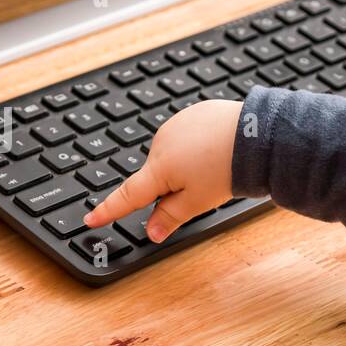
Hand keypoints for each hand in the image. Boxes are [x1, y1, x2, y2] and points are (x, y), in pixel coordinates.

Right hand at [83, 99, 241, 241]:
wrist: (255, 135)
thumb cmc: (228, 168)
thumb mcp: (198, 202)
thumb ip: (170, 217)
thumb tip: (151, 232)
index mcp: (159, 168)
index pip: (127, 196)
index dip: (108, 210)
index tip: (90, 219)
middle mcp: (161, 143)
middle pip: (156, 175)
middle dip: (172, 186)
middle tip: (201, 190)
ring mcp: (177, 124)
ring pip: (174, 156)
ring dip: (188, 165)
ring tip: (215, 168)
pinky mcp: (194, 113)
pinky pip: (189, 137)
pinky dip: (199, 147)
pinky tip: (218, 151)